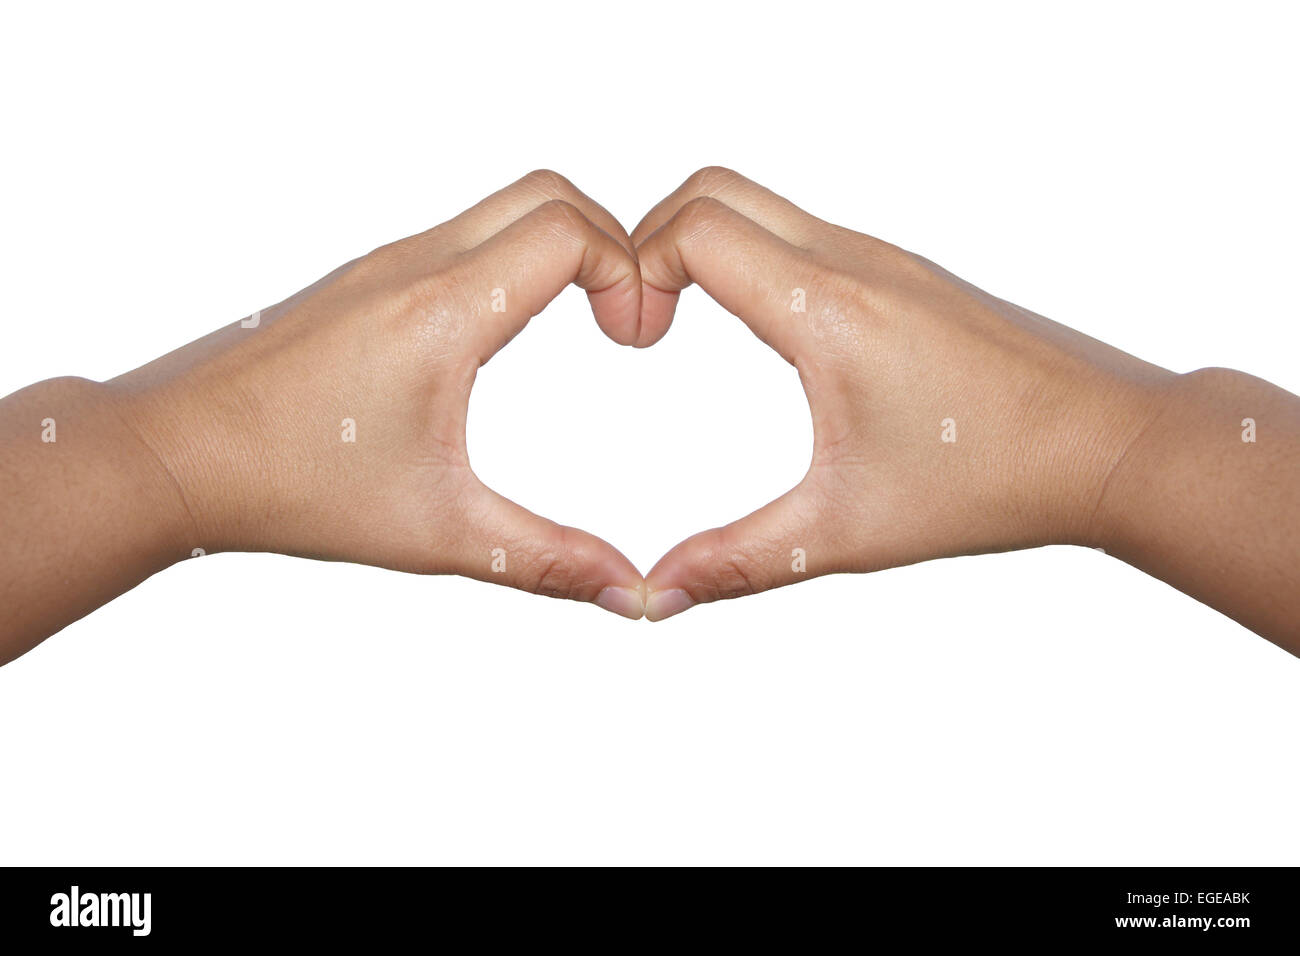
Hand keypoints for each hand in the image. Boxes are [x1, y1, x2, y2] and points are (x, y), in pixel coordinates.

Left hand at [111, 171, 652, 619]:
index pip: (570, 230)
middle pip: (547, 193)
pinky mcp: (361, 278)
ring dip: (559, 249)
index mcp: (442, 312)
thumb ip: (546, 562)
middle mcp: (413, 265)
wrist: (168, 454)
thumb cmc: (287, 485)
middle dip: (610, 243)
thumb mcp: (437, 532)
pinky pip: (458, 237)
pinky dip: (508, 262)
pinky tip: (502, 333)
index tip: (635, 339)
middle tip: (624, 320)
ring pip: (499, 208)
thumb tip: (628, 593)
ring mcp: (381, 263)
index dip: (630, 271)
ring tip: (582, 323)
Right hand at [632, 168, 1176, 620]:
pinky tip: (765, 331)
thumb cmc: (995, 478)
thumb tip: (654, 597)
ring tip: (683, 320)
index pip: (696, 229)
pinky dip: (756, 258)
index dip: (636, 268)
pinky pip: (807, 233)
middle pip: (716, 190)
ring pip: (764, 205)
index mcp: (827, 309)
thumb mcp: (845, 529)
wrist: (1112, 444)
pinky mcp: (907, 274)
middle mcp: (854, 261)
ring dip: (706, 246)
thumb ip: (736, 562)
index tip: (633, 338)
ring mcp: (886, 259)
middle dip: (653, 239)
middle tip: (642, 319)